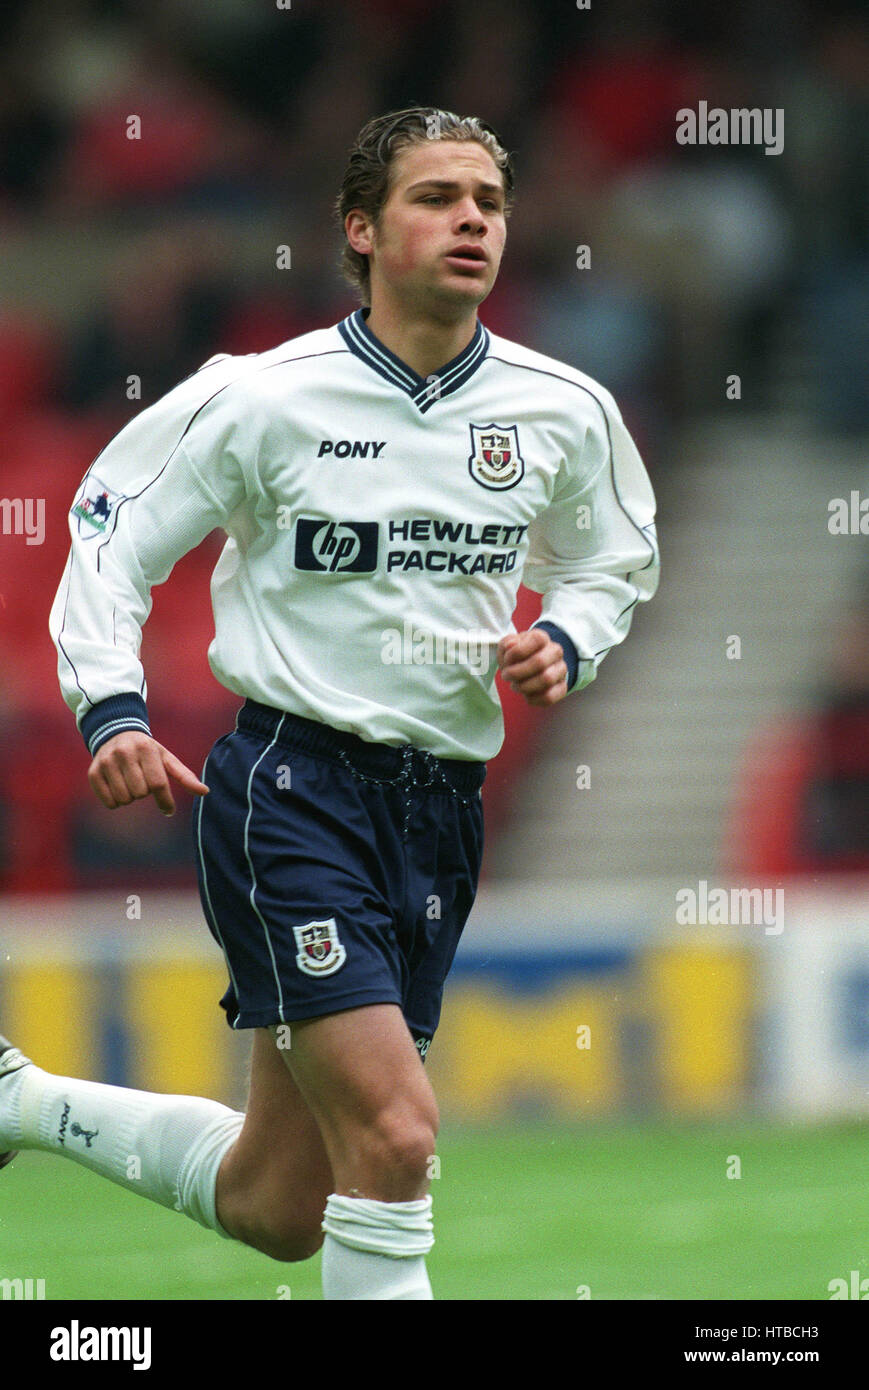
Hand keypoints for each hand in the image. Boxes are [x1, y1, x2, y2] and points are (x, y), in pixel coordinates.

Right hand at [88, 731, 208, 815]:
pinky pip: (109, 803)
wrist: (114, 733)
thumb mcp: (166, 758)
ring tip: (130, 782)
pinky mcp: (93, 773)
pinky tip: (118, 787)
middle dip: (145, 793)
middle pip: (140, 793)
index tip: (168, 809)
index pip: (158, 784)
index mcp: (146, 749)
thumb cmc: (147, 751)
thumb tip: (205, 791)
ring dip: (131, 797)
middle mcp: (124, 753)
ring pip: (124, 799)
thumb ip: (185, 776)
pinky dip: (116, 801)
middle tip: (142, 780)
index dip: (165, 801)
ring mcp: (106, 762)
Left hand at [497, 628, 568, 706]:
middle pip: (540, 661)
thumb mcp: (507, 646)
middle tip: (506, 676)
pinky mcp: (561, 687)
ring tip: (515, 686)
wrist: (530, 667)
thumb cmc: (518, 656)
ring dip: (525, 686)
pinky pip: (550, 697)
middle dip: (517, 672)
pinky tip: (526, 695)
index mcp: (543, 638)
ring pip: (547, 680)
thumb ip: (507, 643)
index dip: (517, 652)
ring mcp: (561, 670)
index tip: (507, 659)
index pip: (537, 640)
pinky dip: (534, 699)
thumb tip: (511, 645)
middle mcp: (555, 652)